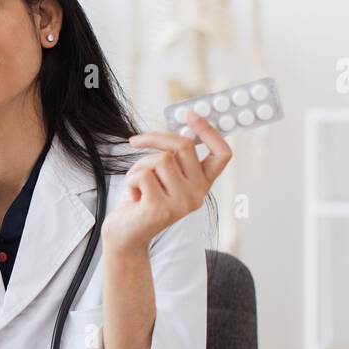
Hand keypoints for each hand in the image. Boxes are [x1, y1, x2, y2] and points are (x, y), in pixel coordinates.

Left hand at [102, 112, 232, 254]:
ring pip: (161, 158)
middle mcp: (198, 194)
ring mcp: (181, 203)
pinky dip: (131, 178)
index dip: (209, 130)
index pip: (222, 153)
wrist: (126, 235)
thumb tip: (180, 124)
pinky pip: (143, 174)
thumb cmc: (143, 198)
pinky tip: (133, 195)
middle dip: (156, 138)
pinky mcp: (161, 208)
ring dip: (140, 165)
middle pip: (184, 146)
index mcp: (203, 183)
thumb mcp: (162, 173)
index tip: (189, 114)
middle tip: (136, 140)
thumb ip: (174, 154)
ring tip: (137, 183)